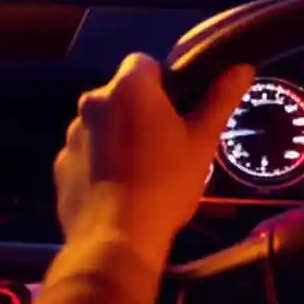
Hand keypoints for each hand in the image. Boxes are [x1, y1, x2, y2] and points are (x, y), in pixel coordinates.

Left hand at [53, 53, 253, 265]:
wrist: (116, 240)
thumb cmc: (165, 184)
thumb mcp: (202, 142)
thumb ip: (220, 99)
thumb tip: (242, 67)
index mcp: (129, 88)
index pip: (144, 63)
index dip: (162, 84)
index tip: (176, 112)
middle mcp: (93, 101)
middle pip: (121, 94)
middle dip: (139, 111)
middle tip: (164, 145)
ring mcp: (72, 134)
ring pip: (102, 124)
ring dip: (117, 136)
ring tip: (140, 172)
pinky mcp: (60, 165)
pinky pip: (85, 153)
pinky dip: (98, 163)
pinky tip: (117, 190)